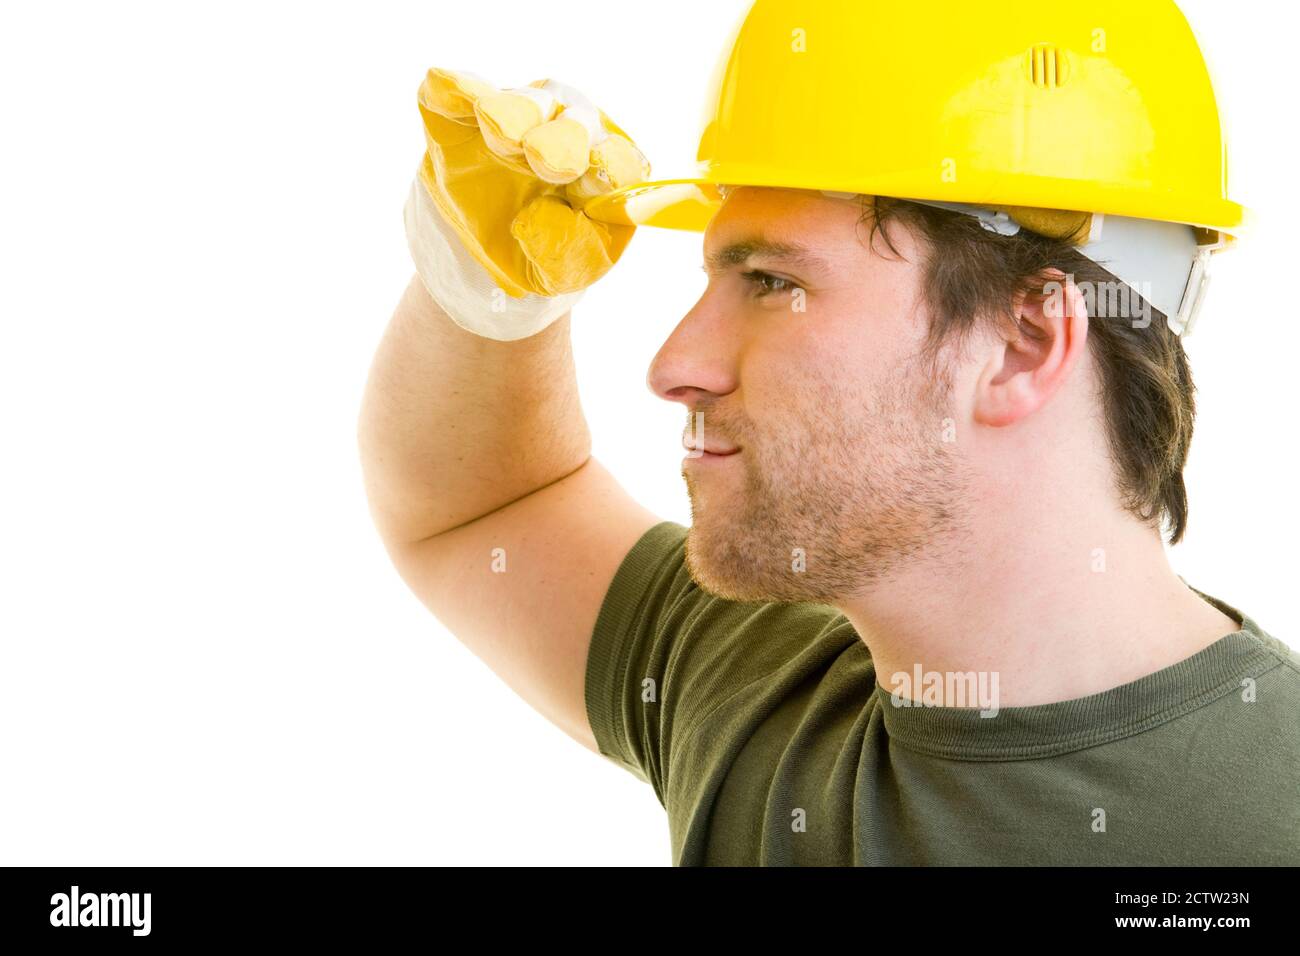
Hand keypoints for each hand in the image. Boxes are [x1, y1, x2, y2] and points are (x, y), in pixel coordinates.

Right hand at [404, 68, 649, 339]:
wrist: (480, 252)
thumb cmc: (538, 252)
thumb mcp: (559, 271)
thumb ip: (565, 250)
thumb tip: (543, 216)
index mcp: (606, 170)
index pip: (622, 160)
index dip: (611, 168)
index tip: (593, 184)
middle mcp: (569, 129)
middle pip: (578, 119)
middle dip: (563, 139)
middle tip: (544, 160)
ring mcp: (519, 114)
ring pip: (524, 101)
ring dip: (516, 116)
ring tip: (505, 142)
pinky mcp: (465, 111)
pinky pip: (458, 90)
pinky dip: (454, 88)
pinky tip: (444, 85)